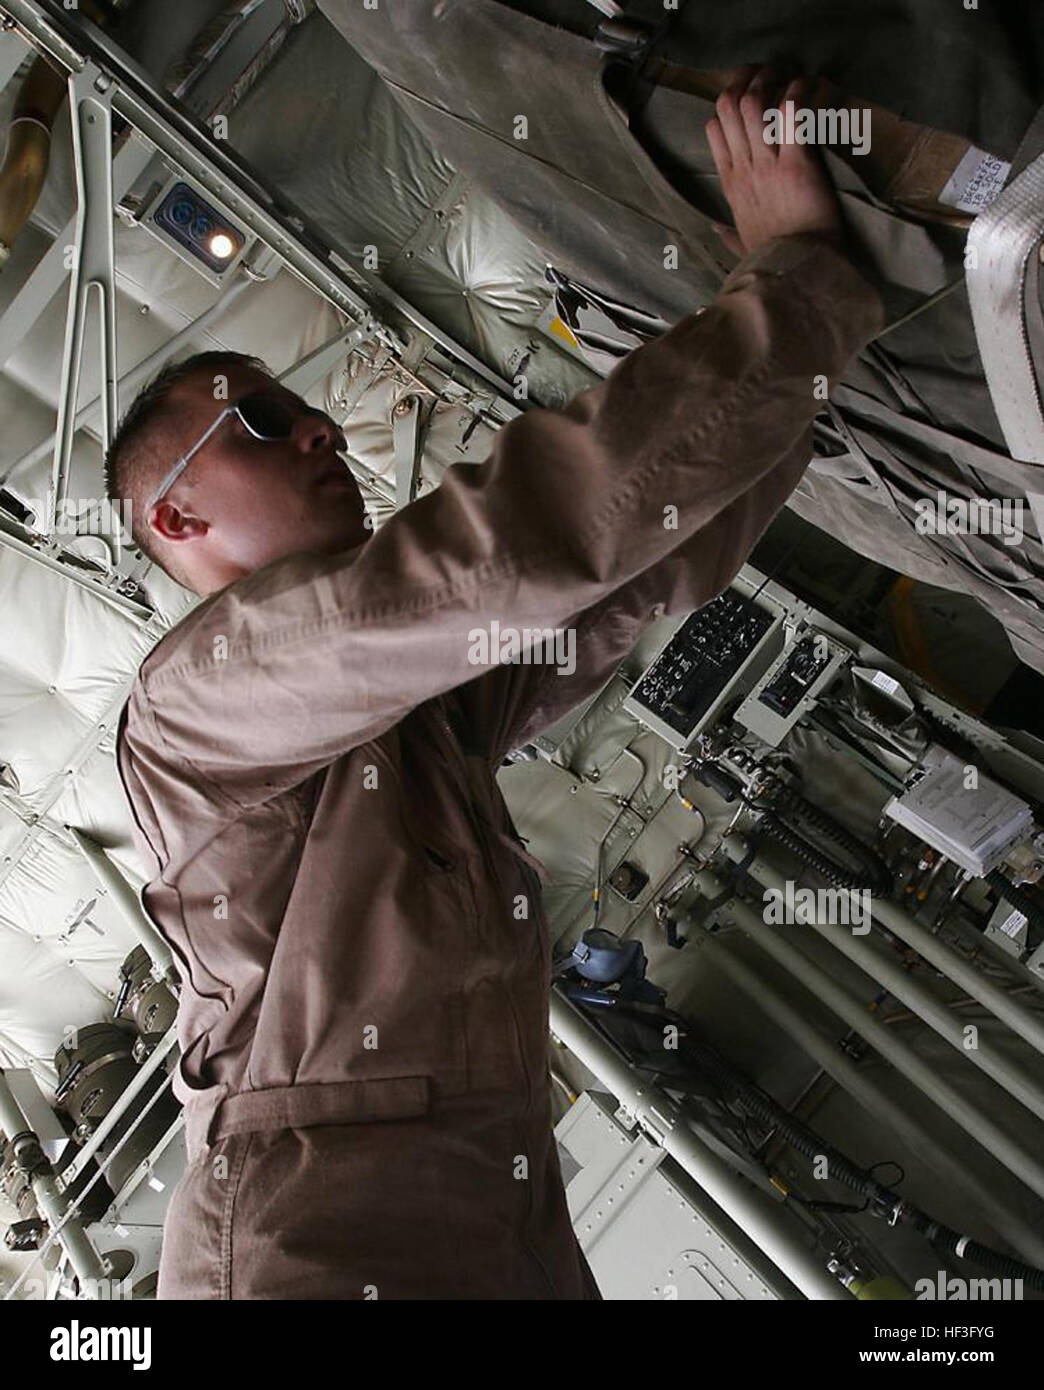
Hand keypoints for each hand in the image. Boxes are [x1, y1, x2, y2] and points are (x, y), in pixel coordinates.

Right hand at [706, 69, 841, 258]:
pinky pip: (791, 113)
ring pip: (753, 102)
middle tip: (772, 76)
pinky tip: (808, 90)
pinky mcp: (796, 164)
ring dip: (772, 83)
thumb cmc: (772, 258)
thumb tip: (714, 228)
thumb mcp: (742, 245)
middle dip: (749, 82)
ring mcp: (767, 166)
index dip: (730, 107)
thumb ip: (727, 234)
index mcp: (731, 185)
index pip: (714, 128)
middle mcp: (744, 169)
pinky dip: (799, 94)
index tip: (751, 100)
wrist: (795, 272)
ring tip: (789, 78)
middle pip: (730, 106)